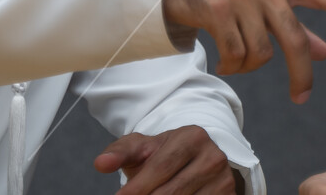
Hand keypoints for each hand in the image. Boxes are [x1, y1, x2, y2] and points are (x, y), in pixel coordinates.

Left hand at [94, 127, 239, 194]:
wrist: (200, 159)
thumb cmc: (165, 154)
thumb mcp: (143, 148)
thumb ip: (120, 153)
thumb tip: (101, 164)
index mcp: (193, 137)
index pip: (159, 168)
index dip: (136, 188)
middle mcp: (213, 157)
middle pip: (171, 192)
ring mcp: (224, 180)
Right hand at [163, 0, 325, 103]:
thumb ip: (294, 22)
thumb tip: (325, 51)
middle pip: (294, 37)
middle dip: (300, 73)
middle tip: (301, 95)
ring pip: (262, 52)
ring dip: (251, 66)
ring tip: (239, 60)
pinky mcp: (217, 10)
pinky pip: (236, 54)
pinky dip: (233, 67)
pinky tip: (225, 63)